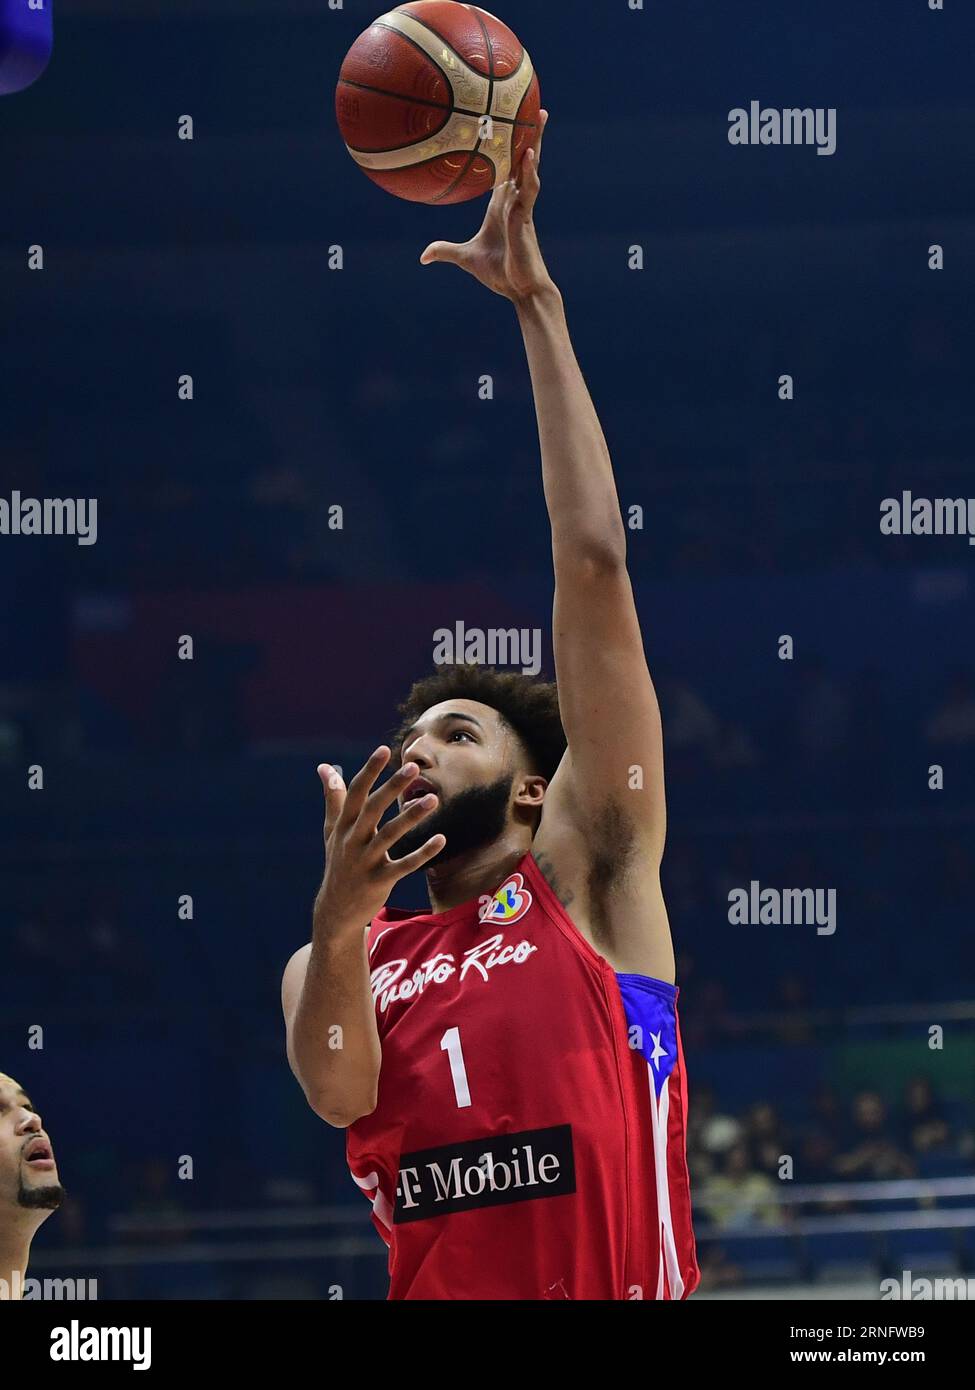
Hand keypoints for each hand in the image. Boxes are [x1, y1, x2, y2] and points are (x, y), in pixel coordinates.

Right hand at [314, 747, 443, 934]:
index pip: (356, 792)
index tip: (384, 749)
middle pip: (373, 809)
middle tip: (414, 768)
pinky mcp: (380, 881)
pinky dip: (423, 853)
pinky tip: (441, 839)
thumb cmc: (338, 862)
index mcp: (343, 825)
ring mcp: (366, 861)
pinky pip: (404, 865)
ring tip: (434, 800)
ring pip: (390, 835)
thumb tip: (324, 768)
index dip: (370, 771)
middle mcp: (352, 840)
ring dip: (412, 816)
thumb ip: (333, 798)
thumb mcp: (332, 830)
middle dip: (393, 787)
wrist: (336, 909)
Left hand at [420, 110, 554, 302]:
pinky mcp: (526, 218)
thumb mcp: (465, 258)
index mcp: (502, 204)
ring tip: (538, 115)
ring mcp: (522, 206)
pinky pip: (529, 189)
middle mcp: (514, 200)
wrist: (521, 290)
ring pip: (530, 167)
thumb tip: (422, 256)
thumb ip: (445, 251)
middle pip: (522, 159)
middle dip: (527, 134)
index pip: (505, 168)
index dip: (505, 147)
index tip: (502, 123)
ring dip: (535, 140)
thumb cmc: (499, 273)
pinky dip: (530, 170)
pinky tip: (529, 153)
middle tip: (532, 106)